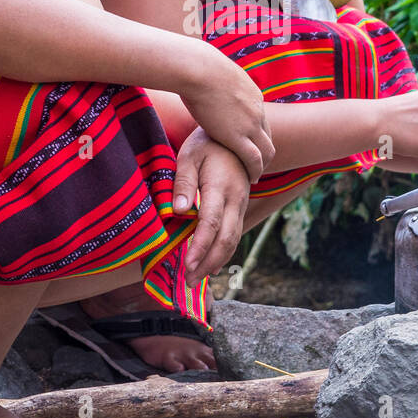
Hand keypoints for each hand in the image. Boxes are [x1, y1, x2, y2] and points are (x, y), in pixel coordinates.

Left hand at [172, 128, 250, 285]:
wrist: (236, 136)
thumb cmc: (206, 144)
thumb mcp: (189, 156)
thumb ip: (182, 183)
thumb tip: (177, 212)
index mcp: (220, 187)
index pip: (211, 223)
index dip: (200, 246)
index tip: (187, 264)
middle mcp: (235, 199)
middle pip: (226, 238)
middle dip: (208, 262)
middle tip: (189, 281)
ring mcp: (241, 204)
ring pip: (233, 240)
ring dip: (216, 262)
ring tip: (196, 279)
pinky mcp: (240, 207)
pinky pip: (235, 234)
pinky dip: (224, 253)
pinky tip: (212, 266)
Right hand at [176, 45, 273, 182]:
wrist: (199, 70)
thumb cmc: (197, 67)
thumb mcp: (214, 73)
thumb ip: (215, 80)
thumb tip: (204, 75)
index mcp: (252, 95)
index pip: (260, 118)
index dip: (256, 133)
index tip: (249, 142)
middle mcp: (257, 111)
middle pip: (267, 136)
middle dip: (264, 151)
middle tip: (256, 164)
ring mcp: (250, 125)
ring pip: (267, 150)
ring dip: (263, 164)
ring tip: (254, 175)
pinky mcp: (238, 137)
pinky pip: (253, 159)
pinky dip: (255, 170)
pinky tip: (251, 178)